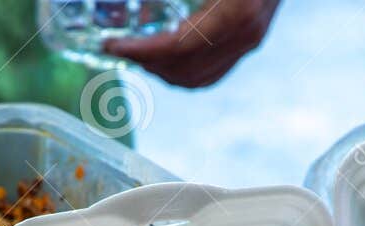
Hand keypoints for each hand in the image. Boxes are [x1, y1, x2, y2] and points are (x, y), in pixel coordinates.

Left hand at [105, 0, 282, 87]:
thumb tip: (138, 8)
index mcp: (237, 14)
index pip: (180, 47)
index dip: (144, 51)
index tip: (114, 45)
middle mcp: (246, 35)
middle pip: (186, 69)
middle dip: (147, 62)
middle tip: (118, 48)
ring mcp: (250, 42)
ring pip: (198, 78)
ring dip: (162, 71)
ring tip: (136, 54)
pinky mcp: (249, 42)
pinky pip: (212, 72)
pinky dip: (182, 72)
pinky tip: (163, 58)